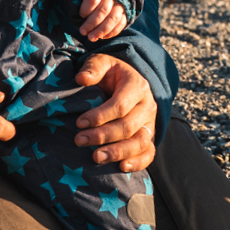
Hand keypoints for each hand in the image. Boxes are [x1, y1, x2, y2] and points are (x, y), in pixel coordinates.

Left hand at [73, 53, 156, 171]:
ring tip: (96, 158)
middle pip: (128, 126)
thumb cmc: (111, 74)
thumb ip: (93, 67)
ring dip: (117, 152)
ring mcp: (150, 123)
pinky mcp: (150, 137)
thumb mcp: (103, 62)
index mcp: (137, 86)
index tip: (79, 122)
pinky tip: (121, 168)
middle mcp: (148, 106)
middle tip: (79, 140)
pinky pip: (149, 153)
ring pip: (139, 142)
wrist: (128, 82)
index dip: (99, 116)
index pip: (120, 105)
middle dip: (102, 136)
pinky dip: (137, 163)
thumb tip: (81, 79)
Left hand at [78, 0, 127, 40]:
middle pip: (103, 11)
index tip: (81, 15)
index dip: (86, 9)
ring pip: (113, 19)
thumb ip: (82, 7)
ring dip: (101, 31)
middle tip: (83, 32)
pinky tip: (103, 37)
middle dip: (91, 24)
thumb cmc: (93, 0)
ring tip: (92, 38)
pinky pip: (121, 24)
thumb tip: (77, 19)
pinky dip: (112, 32)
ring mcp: (120, 6)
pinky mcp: (125, 15)